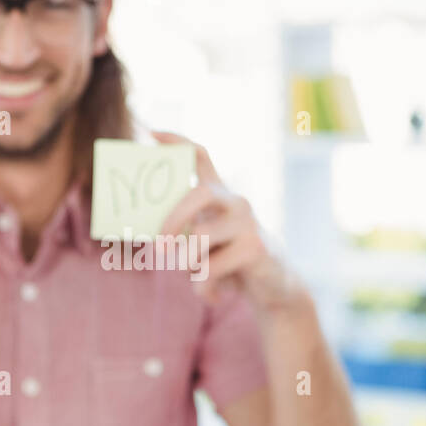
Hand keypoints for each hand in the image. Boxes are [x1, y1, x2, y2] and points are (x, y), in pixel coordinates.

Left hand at [155, 131, 301, 310]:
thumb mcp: (205, 246)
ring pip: (200, 239)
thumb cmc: (231, 263)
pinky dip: (204, 288)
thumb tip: (156, 244)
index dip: (176, 141)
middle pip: (198, 193)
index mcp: (220, 196)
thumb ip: (186, 237)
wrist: (274, 288)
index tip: (151, 131)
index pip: (201, 155)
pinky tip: (216, 295)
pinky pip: (211, 269)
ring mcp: (248, 222)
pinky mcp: (257, 247)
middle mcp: (236, 201)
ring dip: (188, 267)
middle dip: (173, 220)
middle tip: (158, 247)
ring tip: (198, 280)